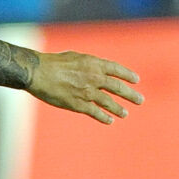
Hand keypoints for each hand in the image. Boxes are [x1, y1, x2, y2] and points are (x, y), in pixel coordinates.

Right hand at [26, 51, 142, 124]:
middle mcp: (94, 78)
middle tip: (140, 100)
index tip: (136, 80)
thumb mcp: (75, 57)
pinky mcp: (78, 104)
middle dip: (130, 94)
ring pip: (108, 102)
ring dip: (119, 109)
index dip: (127, 75)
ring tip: (125, 114)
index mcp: (93, 64)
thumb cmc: (54, 63)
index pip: (116, 70)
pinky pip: (95, 112)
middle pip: (117, 87)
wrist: (39, 72)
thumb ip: (88, 65)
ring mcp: (87, 92)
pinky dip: (104, 117)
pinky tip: (110, 121)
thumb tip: (97, 70)